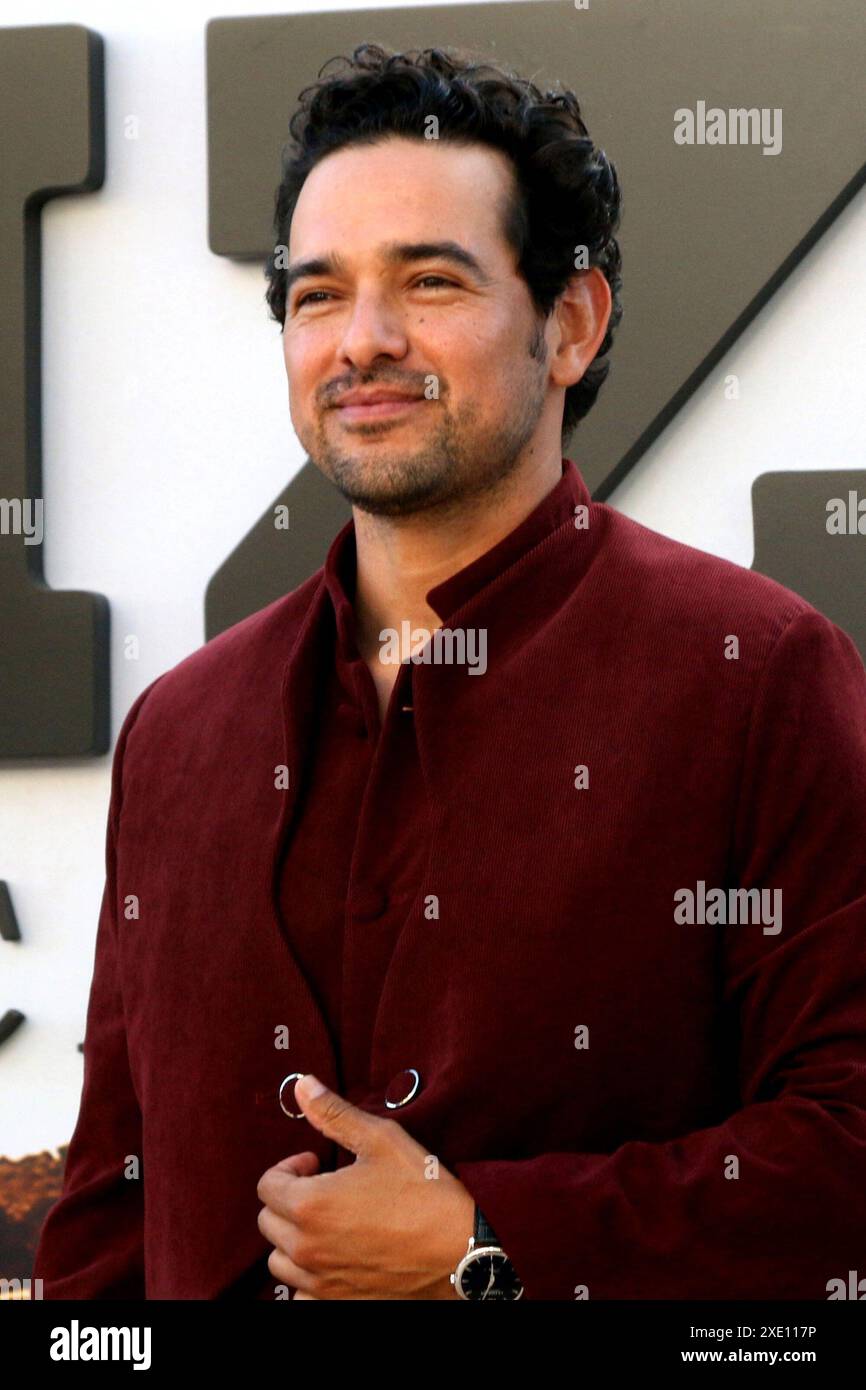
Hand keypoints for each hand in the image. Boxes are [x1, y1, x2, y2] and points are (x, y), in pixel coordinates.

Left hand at [257, 1073, 474, 1298]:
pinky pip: (300, 1297)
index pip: (267, 1185)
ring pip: (279, 1261)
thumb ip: (334, 1114)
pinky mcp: (338, 1304)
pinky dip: (307, 1280)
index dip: (290, 1166)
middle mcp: (307, 1248)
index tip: (317, 1163)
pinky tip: (332, 1261)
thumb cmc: (424, 1191)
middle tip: (324, 1188)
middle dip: (290, 1199)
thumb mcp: (381, 1140)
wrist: (462, 1247)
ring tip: (326, 1223)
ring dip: (293, 1238)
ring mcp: (321, 1282)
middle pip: (269, 1221)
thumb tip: (301, 1084)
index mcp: (310, 1205)